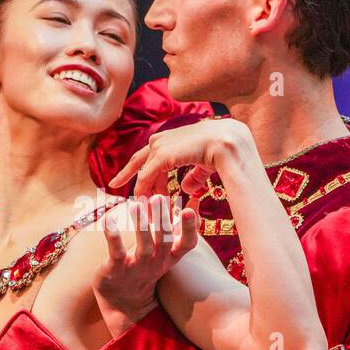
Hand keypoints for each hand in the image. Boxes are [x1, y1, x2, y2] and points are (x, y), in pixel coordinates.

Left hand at [93, 195, 199, 336]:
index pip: (186, 244)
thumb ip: (176, 228)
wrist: (124, 303)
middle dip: (162, 219)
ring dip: (141, 225)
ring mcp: (136, 267)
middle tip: (158, 197)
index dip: (190, 228)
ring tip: (136, 204)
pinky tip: (108, 220)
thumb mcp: (165, 251)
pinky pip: (116, 252)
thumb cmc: (145, 269)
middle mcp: (156, 262)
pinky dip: (113, 237)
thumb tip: (193, 202)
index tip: (190, 209)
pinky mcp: (116, 269)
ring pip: (143, 247)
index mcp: (169, 257)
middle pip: (163, 241)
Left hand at [107, 118, 255, 198]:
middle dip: (132, 178)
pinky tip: (143, 205)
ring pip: (143, 174)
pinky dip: (144, 193)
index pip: (148, 155)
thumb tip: (184, 188)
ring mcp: (159, 146)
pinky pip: (146, 178)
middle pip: (139, 163)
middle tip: (123, 191)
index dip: (141, 170)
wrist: (226, 142)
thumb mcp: (203, 164)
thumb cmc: (220, 150)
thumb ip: (192, 175)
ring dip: (144, 194)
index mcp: (170, 138)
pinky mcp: (160, 156)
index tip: (132, 181)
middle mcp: (160, 139)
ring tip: (143, 210)